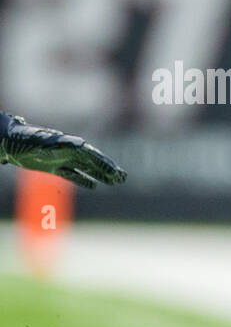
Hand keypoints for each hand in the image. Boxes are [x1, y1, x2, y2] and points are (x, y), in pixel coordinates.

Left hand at [0, 113, 127, 187]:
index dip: (105, 164)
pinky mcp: (53, 167)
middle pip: (93, 162)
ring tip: (115, 182)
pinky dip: (83, 180)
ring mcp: (61, 159)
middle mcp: (68, 152)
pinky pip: (72, 174)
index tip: (116, 172)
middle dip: (108, 170)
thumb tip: (83, 145)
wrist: (8, 142)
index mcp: (69, 145)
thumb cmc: (26, 140)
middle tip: (123, 178)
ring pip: (85, 169)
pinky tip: (94, 186)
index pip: (92, 155)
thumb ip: (63, 144)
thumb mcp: (45, 142)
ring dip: (100, 175)